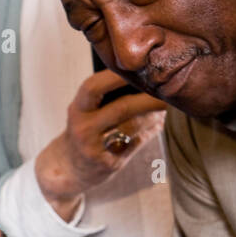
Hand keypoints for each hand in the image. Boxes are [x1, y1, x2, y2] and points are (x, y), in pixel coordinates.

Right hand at [35, 70, 165, 219]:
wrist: (68, 169)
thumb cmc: (83, 131)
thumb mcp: (85, 111)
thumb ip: (106, 95)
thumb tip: (144, 78)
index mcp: (78, 109)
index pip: (94, 87)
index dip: (115, 76)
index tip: (139, 67)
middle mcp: (84, 129)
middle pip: (121, 108)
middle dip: (147, 98)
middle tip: (167, 90)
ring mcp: (96, 148)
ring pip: (133, 127)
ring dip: (154, 114)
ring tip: (167, 105)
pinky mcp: (110, 164)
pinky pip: (137, 143)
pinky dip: (151, 130)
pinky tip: (159, 121)